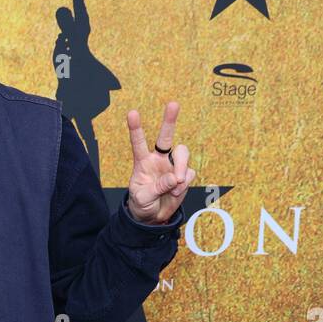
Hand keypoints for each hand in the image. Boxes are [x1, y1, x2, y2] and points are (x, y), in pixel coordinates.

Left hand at [125, 101, 194, 223]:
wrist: (153, 217)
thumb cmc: (142, 204)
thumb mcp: (143, 198)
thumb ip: (156, 188)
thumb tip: (174, 178)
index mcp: (143, 162)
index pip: (139, 143)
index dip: (136, 128)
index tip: (132, 113)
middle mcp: (158, 159)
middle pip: (165, 137)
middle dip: (169, 121)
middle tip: (173, 104)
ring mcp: (172, 166)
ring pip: (183, 153)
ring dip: (181, 166)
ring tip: (177, 182)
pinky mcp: (184, 176)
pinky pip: (189, 173)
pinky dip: (184, 183)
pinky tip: (175, 192)